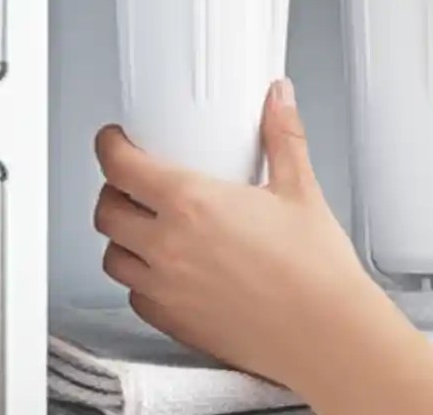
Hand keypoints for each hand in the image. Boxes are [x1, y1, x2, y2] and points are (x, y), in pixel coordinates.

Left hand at [92, 79, 387, 389]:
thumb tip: (278, 99)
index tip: (116, 140)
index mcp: (192, 204)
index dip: (110, 147)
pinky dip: (140, 279)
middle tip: (134, 182)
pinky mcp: (173, 323)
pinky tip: (166, 271)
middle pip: (106, 212)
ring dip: (122, 237)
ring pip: (112, 257)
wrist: (326, 334)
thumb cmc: (316, 269)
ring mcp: (165, 289)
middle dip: (113, 191)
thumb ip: (282, 136)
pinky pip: (135, 296)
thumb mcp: (300, 189)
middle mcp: (167, 247)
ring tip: (147, 227)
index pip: (121, 167)